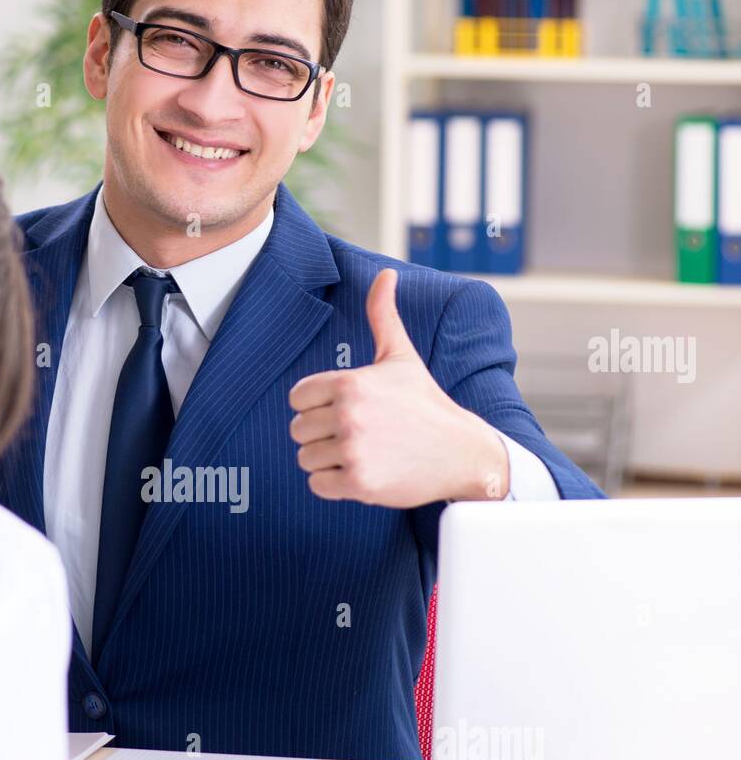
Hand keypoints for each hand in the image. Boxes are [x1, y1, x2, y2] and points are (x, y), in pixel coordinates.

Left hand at [288, 269, 509, 506]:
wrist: (462, 452)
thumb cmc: (426, 404)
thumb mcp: (402, 357)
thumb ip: (383, 315)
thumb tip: (385, 273)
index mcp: (351, 383)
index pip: (297, 398)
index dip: (316, 406)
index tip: (345, 410)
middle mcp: (349, 415)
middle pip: (298, 430)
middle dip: (322, 435)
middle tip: (357, 435)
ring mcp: (353, 450)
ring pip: (305, 459)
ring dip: (328, 461)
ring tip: (362, 453)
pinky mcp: (359, 483)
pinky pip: (317, 485)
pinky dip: (333, 485)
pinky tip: (362, 473)